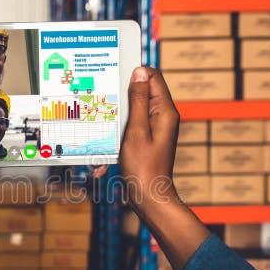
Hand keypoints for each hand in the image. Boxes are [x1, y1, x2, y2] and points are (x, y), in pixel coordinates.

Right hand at [120, 67, 179, 212]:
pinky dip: (118, 135)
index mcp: (165, 111)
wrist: (149, 196)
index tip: (115, 80)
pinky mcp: (147, 138)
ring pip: (132, 111)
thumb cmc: (143, 166)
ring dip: (117, 120)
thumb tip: (140, 73)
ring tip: (106, 131)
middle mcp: (163, 116)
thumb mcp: (137, 130)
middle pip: (141, 93)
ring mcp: (155, 128)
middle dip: (121, 99)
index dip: (135, 74)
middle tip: (104, 107)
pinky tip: (108, 152)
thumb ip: (139, 100)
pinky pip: (130, 127)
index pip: (153, 77)